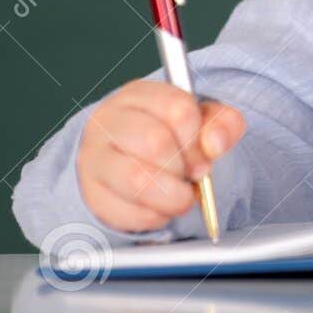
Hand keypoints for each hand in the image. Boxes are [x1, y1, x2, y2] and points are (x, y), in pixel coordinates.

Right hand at [77, 79, 245, 233]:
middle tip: (191, 177)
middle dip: (184, 167)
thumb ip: (222, 124)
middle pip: (156, 143)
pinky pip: (126, 212)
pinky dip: (154, 217)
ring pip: (136, 179)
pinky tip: (159, 207)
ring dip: (171, 196)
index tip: (203, 156)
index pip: (178, 110)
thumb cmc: (167, 135)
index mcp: (139, 95)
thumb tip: (215, 143)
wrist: (125, 158)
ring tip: (179, 196)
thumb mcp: (201, 121)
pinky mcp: (91, 194)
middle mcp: (108, 121)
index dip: (198, 140)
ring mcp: (93, 157)